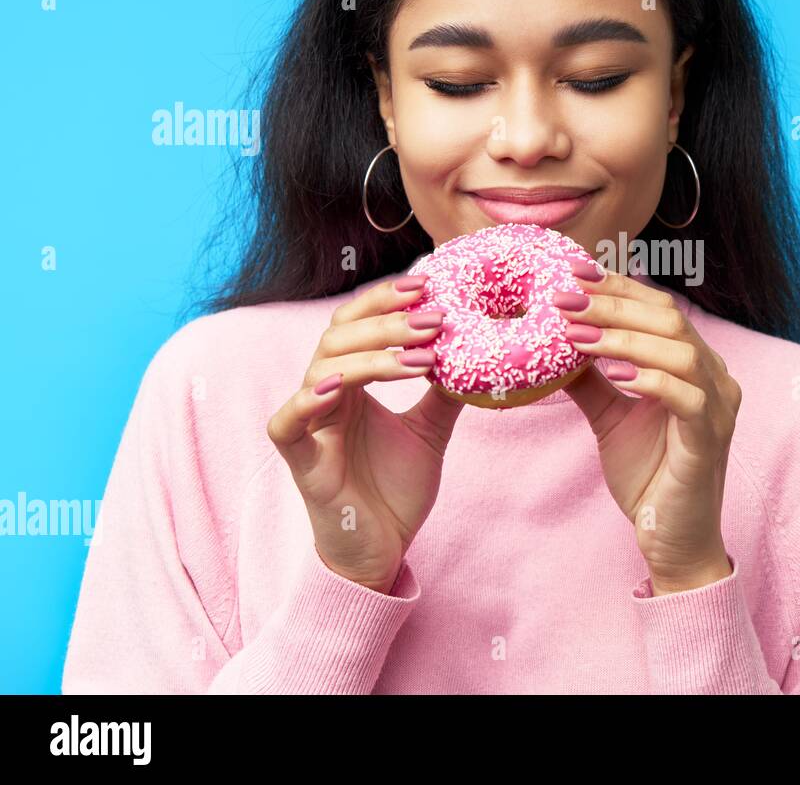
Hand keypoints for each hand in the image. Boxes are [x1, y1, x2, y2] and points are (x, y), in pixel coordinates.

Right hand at [266, 276, 464, 592]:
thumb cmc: (395, 491)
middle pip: (341, 335)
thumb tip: (475, 353)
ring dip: (373, 354)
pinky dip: (310, 398)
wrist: (382, 551)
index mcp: (352, 381)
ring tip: (420, 355)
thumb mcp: (430, 430)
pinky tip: (342, 385)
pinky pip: (288, 421)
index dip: (387, 299)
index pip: (358, 321)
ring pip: (323, 367)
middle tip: (434, 316)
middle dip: (388, 320)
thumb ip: (444, 391)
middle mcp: (326, 394)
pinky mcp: (299, 460)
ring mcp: (309, 424)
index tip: (428, 285)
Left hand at [555, 261, 741, 594]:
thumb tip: (549, 342)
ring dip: (623, 338)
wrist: (671, 538)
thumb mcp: (609, 417)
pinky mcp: (711, 436)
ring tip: (577, 336)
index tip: (571, 274)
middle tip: (563, 300)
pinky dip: (648, 378)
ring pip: (678, 349)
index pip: (657, 308)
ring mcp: (719, 404)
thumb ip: (589, 379)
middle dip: (612, 305)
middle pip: (667, 318)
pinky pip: (686, 395)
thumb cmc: (648, 476)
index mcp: (694, 363)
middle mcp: (714, 375)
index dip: (616, 287)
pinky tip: (612, 373)